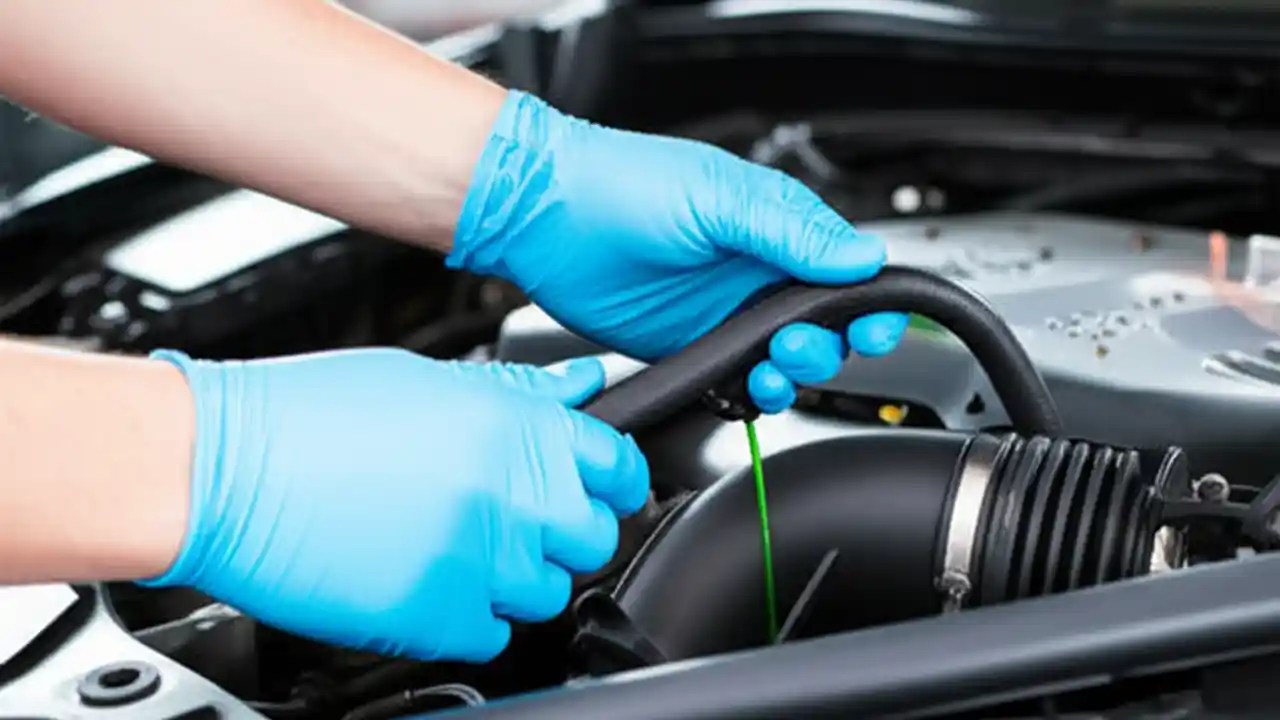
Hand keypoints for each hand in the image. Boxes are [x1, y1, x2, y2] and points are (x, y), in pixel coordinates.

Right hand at [143, 349, 647, 661]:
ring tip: (457, 547)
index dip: (613, 479)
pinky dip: (470, 616)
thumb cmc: (308, 414)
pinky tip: (427, 577)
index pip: (617, 465)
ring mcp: (476, 561)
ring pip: (547, 593)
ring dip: (516, 577)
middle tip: (515, 519)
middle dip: (565, 532)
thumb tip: (582, 385)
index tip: (598, 487)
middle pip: (594, 537)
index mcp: (512, 425)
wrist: (219, 468)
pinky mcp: (435, 618)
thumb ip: (517, 391)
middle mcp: (507, 492)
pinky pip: (492, 635)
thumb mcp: (425, 380)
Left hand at [450, 90, 907, 412]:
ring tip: (773, 368)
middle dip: (829, 345)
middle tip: (799, 345)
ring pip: (784, 360)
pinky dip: (749, 393)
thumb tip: (862, 257)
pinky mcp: (688, 346)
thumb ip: (792, 233)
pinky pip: (735, 379)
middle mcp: (753, 272)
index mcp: (774, 227)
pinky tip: (744, 387)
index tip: (874, 325)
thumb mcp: (719, 199)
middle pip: (823, 325)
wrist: (544, 215)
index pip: (845, 270)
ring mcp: (721, 312)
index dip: (868, 303)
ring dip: (792, 373)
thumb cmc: (623, 185)